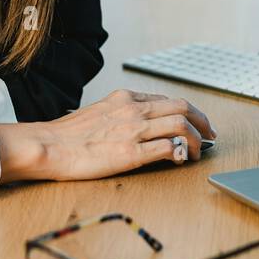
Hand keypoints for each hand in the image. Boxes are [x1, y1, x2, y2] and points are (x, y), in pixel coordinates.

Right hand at [6, 88, 216, 181]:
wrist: (48, 145)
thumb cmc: (68, 134)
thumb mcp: (99, 111)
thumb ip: (121, 113)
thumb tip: (139, 123)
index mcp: (125, 98)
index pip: (167, 100)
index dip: (188, 112)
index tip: (196, 122)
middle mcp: (133, 109)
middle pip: (182, 108)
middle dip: (203, 122)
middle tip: (210, 135)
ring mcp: (133, 130)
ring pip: (181, 126)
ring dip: (196, 140)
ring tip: (198, 152)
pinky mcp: (131, 153)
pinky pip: (168, 148)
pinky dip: (181, 153)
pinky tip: (182, 161)